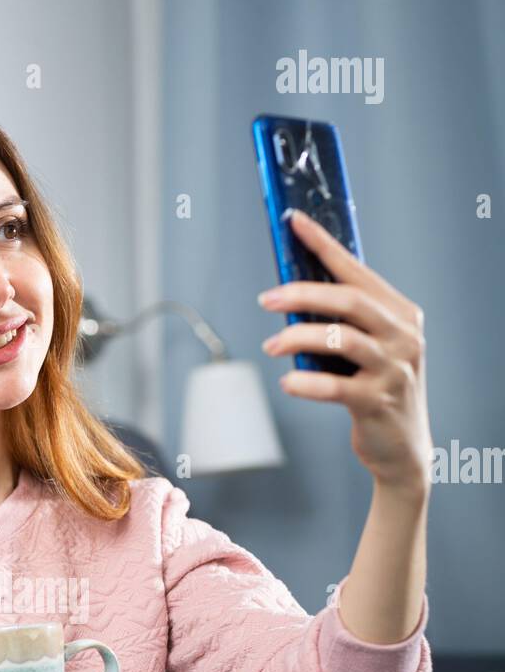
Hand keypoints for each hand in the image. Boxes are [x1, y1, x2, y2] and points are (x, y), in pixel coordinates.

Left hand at [259, 208, 433, 494]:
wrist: (402, 449)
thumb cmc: (374, 390)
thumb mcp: (368, 350)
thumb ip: (344, 322)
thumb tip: (292, 292)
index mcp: (401, 314)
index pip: (357, 271)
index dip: (324, 245)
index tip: (293, 223)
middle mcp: (404, 336)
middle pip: (348, 300)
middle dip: (301, 294)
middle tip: (266, 299)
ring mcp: (394, 369)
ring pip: (340, 339)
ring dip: (297, 338)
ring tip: (271, 347)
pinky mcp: (378, 402)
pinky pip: (335, 386)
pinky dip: (306, 383)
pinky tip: (288, 383)